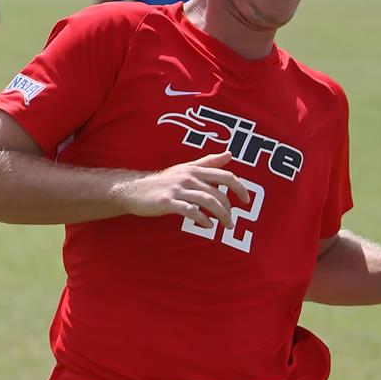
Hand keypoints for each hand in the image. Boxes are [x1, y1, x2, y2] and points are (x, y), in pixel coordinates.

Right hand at [117, 152, 250, 230]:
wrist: (133, 190)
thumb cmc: (163, 181)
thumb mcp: (186, 168)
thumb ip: (209, 162)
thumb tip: (229, 154)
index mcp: (195, 170)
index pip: (226, 176)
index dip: (240, 188)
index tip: (247, 200)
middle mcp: (188, 177)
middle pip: (218, 192)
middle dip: (229, 208)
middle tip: (232, 220)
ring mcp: (178, 189)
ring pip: (207, 201)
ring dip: (221, 215)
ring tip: (226, 225)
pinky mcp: (168, 201)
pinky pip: (190, 210)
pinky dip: (202, 219)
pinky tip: (208, 225)